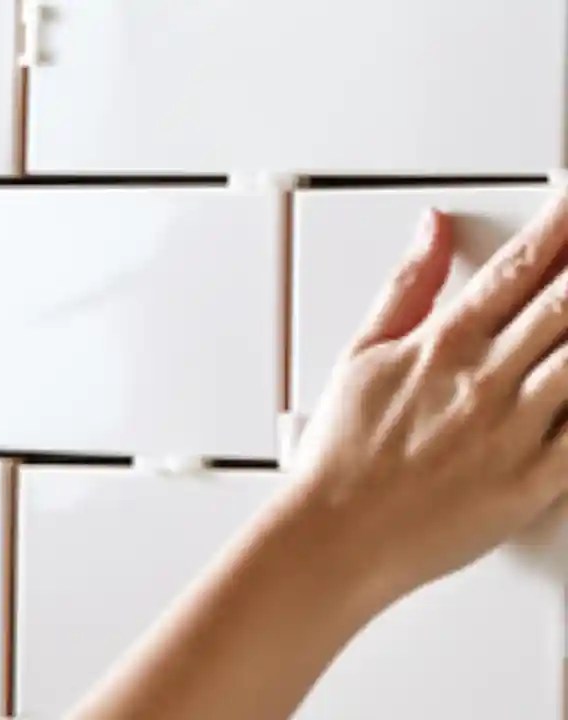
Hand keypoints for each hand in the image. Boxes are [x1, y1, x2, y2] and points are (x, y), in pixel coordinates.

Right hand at [287, 192, 567, 605]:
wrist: (336, 534)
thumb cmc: (342, 455)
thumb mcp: (360, 352)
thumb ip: (406, 285)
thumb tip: (432, 228)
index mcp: (443, 344)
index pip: (518, 266)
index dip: (560, 225)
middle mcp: (485, 380)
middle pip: (567, 304)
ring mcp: (515, 430)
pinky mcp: (534, 482)